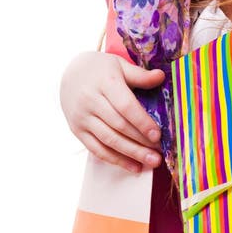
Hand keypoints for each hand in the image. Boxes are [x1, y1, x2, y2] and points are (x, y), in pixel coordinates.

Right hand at [60, 51, 164, 172]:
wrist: (70, 74)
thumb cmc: (101, 69)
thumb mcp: (120, 65)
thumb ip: (140, 75)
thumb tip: (161, 77)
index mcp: (105, 82)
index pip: (125, 106)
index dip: (142, 122)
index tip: (158, 135)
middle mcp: (90, 101)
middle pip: (118, 126)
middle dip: (140, 142)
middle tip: (159, 154)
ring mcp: (82, 118)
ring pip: (109, 140)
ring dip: (131, 154)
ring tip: (152, 162)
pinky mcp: (77, 130)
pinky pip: (97, 149)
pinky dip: (116, 160)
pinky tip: (134, 166)